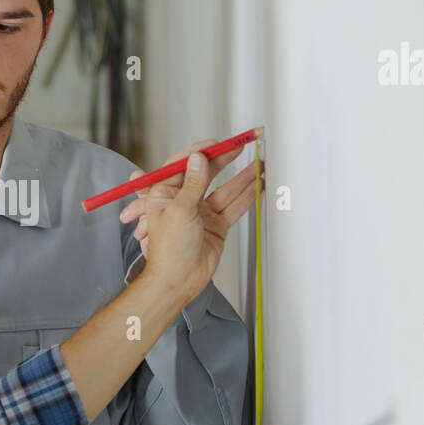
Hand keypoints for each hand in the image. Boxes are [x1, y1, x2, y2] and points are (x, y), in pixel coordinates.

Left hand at [120, 140, 261, 257]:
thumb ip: (192, 184)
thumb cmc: (169, 251)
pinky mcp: (216, 225)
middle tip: (238, 146)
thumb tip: (198, 159)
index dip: (198, 152)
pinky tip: (258, 185)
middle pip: (205, 174)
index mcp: (165, 194)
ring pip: (224, 190)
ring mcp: (201, 213)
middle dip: (223, 160)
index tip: (215, 143)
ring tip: (258, 164)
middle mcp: (183, 201)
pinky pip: (233, 207)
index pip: (181, 165)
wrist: (179, 280)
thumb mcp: (179, 210)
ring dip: (242, 178)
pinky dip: (246, 196)